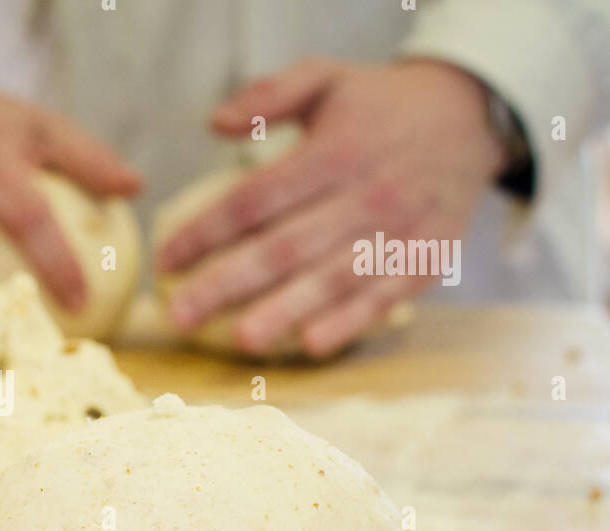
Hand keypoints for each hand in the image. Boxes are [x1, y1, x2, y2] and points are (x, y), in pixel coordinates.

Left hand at [156, 58, 506, 357]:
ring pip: (330, 279)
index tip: (166, 261)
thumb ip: (269, 94)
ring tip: (241, 341)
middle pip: (283, 248)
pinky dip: (348, 323)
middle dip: (227, 285)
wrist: (471, 117)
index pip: (254, 200)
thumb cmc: (378, 105)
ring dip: (284, 312)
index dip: (206, 231)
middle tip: (179, 317)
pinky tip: (311, 345)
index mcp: (331, 153)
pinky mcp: (424, 260)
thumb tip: (213, 125)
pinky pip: (382, 298)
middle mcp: (363, 195)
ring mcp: (396, 232)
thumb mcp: (326, 78)